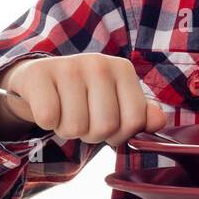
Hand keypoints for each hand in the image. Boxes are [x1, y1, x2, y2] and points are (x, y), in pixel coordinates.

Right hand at [0, 53, 166, 148]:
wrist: (40, 78)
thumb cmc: (84, 95)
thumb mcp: (116, 100)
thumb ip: (141, 114)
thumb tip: (159, 122)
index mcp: (123, 69)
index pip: (135, 121)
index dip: (120, 135)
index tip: (108, 125)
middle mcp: (99, 63)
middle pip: (105, 127)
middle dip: (92, 135)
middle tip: (83, 120)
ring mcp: (69, 66)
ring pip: (75, 128)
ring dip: (68, 131)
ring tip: (65, 112)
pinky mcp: (39, 74)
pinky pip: (48, 119)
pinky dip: (47, 123)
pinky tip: (49, 107)